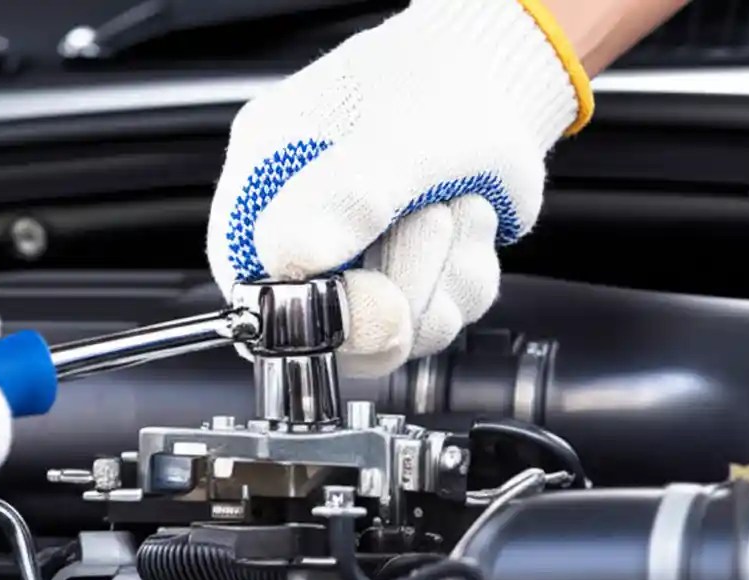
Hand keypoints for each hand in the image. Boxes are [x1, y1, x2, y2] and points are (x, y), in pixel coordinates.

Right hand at [207, 0, 592, 376]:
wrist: (491, 76)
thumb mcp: (387, 135)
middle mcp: (302, 240)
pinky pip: (438, 321)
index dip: (316, 308)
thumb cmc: (427, 85)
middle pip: (332, 329)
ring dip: (444, 271)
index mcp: (262, 194)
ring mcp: (356, 267)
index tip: (372, 286)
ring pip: (396, 333)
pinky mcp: (405, 284)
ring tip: (450, 204)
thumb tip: (296, 256)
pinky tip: (463, 222)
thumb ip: (345, 197)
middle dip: (403, 282)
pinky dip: (466, 275)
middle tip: (430, 216)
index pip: (258, 293)